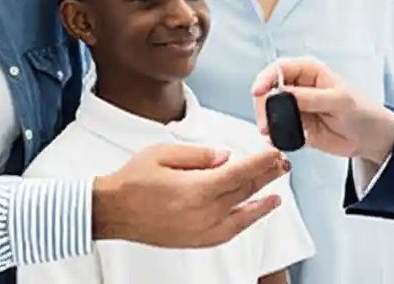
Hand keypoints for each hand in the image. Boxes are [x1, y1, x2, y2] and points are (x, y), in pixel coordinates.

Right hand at [91, 143, 289, 246]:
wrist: (113, 211)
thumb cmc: (133, 181)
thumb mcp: (163, 153)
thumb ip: (198, 155)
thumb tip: (226, 156)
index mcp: (197, 189)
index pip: (240, 173)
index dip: (261, 162)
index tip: (274, 153)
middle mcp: (203, 213)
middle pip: (244, 192)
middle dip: (266, 177)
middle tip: (281, 165)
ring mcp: (201, 230)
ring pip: (241, 214)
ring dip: (262, 201)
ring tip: (276, 193)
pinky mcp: (196, 240)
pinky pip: (229, 232)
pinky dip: (245, 222)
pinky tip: (252, 213)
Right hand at [251, 56, 393, 163]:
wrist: (370, 139)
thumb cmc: (360, 111)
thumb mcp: (339, 101)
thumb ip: (311, 97)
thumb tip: (283, 94)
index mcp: (309, 71)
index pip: (279, 69)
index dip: (266, 78)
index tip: (258, 92)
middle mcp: (298, 87)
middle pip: (268, 89)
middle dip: (263, 105)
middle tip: (266, 122)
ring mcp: (295, 107)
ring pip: (269, 110)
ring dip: (266, 121)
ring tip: (271, 134)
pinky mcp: (295, 126)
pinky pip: (277, 129)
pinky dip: (274, 135)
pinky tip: (276, 140)